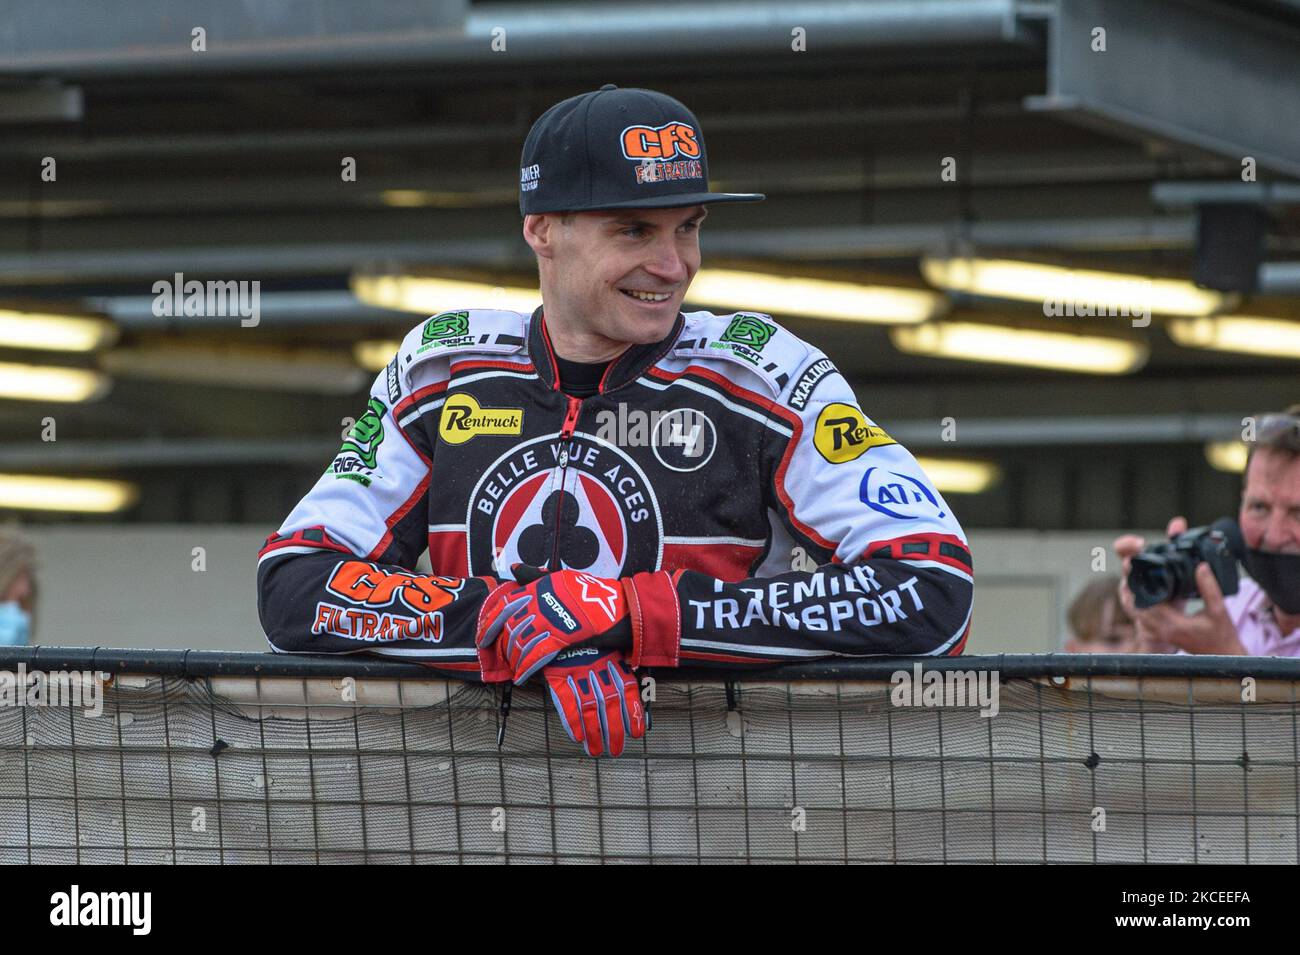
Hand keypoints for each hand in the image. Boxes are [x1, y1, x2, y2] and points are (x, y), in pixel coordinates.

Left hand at [476, 566, 630, 683]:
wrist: (620, 608)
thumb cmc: (592, 594)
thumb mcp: (563, 580)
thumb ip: (537, 576)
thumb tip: (515, 567)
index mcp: (542, 586)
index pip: (507, 602)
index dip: (490, 619)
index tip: (482, 633)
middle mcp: (544, 600)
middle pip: (510, 623)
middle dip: (497, 640)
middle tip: (490, 651)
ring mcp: (553, 618)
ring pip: (522, 640)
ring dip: (513, 657)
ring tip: (511, 667)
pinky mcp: (564, 635)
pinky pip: (538, 654)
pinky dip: (528, 667)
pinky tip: (522, 675)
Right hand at [544, 647, 645, 756]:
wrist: (558, 621)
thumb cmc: (588, 640)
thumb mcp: (609, 646)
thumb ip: (621, 667)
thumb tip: (638, 692)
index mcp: (613, 659)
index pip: (627, 689)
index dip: (632, 712)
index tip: (636, 734)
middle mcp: (597, 666)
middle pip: (609, 703)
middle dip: (614, 730)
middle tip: (616, 750)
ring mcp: (577, 670)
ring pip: (589, 706)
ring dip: (594, 732)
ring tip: (596, 751)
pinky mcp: (557, 674)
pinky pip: (566, 701)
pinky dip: (572, 720)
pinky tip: (578, 737)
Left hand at [1113, 517, 1244, 654]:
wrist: (1223, 655)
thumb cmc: (1222, 635)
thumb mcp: (1219, 609)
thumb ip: (1209, 588)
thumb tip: (1201, 567)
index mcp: (1175, 625)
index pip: (1149, 603)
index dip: (1142, 586)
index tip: (1141, 570)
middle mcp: (1163, 631)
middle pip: (1137, 609)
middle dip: (1134, 591)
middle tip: (1136, 572)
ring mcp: (1161, 634)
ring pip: (1138, 615)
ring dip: (1136, 599)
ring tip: (1140, 581)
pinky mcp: (1162, 635)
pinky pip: (1144, 620)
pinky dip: (1142, 607)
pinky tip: (1149, 595)